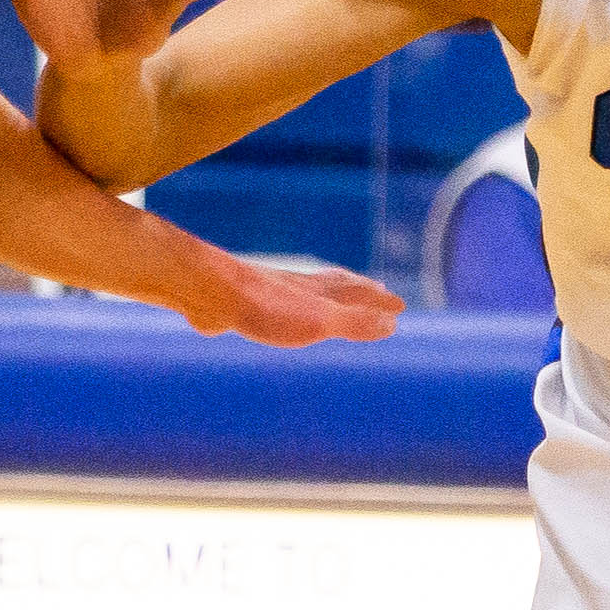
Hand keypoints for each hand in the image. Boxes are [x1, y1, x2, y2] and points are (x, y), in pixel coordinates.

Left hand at [176, 253, 404, 347]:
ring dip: (326, 297)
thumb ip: (355, 322)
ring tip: (331, 302)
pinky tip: (278, 314)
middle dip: (358, 290)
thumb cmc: (266, 308)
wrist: (212, 293)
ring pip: (306, 293)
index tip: (398, 305)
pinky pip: (278, 306)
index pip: (358, 294)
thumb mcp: (320, 320)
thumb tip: (392, 323)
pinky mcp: (246, 305)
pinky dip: (291, 308)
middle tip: (374, 288)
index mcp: (320, 293)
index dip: (379, 301)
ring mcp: (272, 294)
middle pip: (335, 286)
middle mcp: (299, 288)